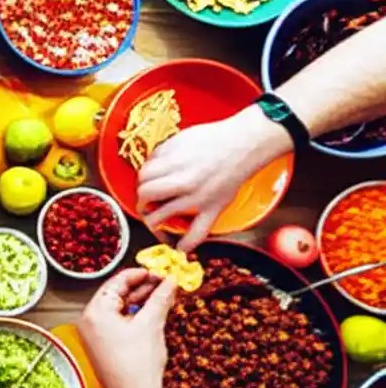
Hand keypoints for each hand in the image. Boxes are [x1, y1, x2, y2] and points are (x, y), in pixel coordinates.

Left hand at [77, 269, 179, 387]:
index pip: (116, 282)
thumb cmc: (136, 366)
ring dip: (141, 301)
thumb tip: (169, 282)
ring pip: (120, 308)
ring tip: (163, 294)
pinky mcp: (104, 344)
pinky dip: (136, 315)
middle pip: (117, 294)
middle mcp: (90, 321)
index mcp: (95, 312)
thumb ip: (160, 298)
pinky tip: (154, 311)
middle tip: (164, 281)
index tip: (157, 271)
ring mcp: (95, 333)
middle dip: (142, 287)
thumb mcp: (151, 324)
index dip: (139, 274)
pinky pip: (119, 321)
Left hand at [137, 106, 289, 250]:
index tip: (145, 182)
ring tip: (154, 220)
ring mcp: (198, 198)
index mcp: (174, 162)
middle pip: (145, 195)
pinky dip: (186, 243)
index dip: (141, 180)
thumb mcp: (179, 140)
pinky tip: (178, 247)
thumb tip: (148, 168)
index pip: (143, 176)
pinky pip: (197, 232)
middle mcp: (183, 182)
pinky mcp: (214, 208)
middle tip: (146, 200)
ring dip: (152, 220)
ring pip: (160, 216)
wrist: (246, 144)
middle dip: (142, 198)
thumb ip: (161, 155)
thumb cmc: (214, 139)